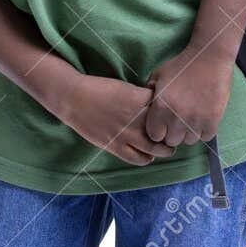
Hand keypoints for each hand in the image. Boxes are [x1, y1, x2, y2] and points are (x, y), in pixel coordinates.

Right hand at [53, 73, 176, 165]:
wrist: (73, 98)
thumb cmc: (98, 89)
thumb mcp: (125, 87)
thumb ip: (143, 99)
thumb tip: (160, 108)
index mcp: (138, 99)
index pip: (167, 109)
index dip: (171, 112)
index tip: (172, 115)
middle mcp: (134, 117)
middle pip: (165, 131)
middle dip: (172, 133)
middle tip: (173, 134)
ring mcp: (125, 134)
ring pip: (156, 149)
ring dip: (164, 150)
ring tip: (164, 148)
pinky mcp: (115, 146)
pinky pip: (138, 159)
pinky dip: (146, 158)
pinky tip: (146, 154)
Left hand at [146, 47, 232, 147]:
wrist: (208, 58)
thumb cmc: (181, 65)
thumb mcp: (158, 75)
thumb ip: (149, 92)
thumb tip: (144, 106)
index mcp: (161, 107)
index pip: (154, 136)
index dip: (157, 131)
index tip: (161, 124)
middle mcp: (177, 117)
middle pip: (172, 141)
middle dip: (172, 134)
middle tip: (176, 123)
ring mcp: (196, 120)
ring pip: (189, 141)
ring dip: (188, 133)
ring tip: (189, 120)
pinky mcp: (213, 120)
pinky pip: (205, 137)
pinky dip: (203, 131)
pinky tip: (201, 119)